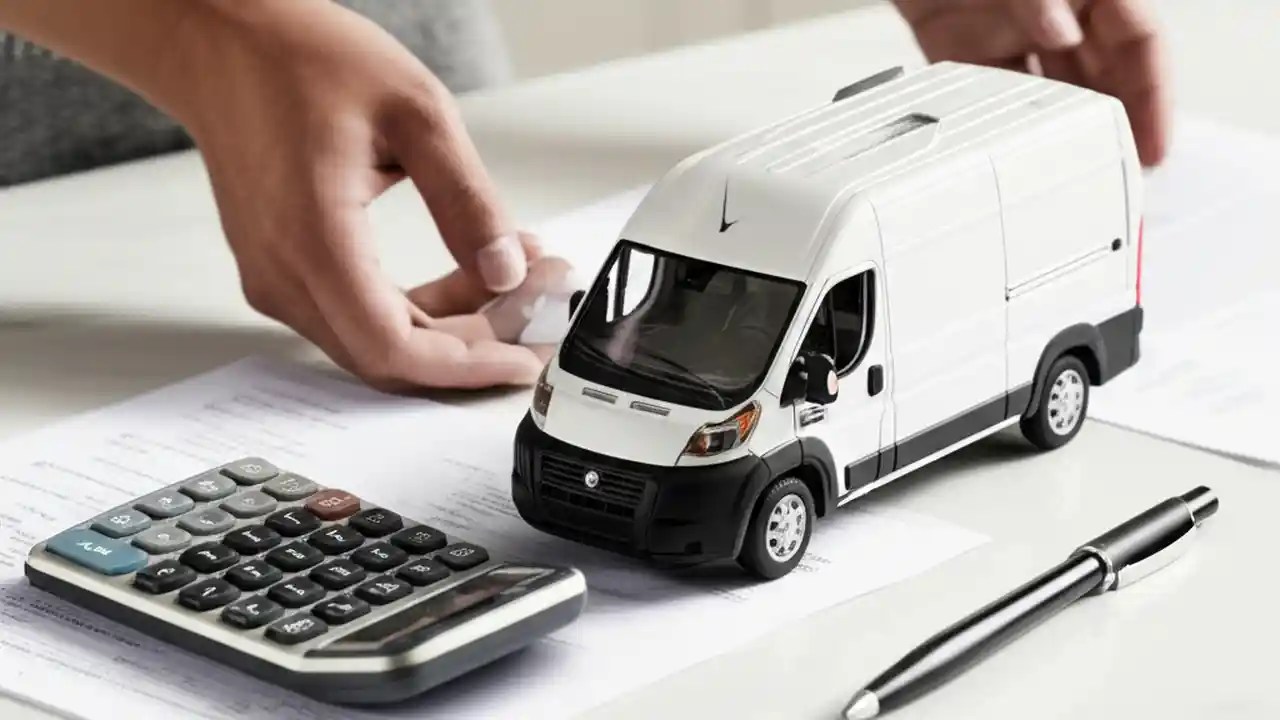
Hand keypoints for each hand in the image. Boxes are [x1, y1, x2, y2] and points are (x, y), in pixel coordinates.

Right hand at [172, 1, 542, 390]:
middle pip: (390, 356)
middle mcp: (283, 275)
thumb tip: (505, 272)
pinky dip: (420, 306)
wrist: (224, 40)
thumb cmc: (305, 60)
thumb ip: (466, 201)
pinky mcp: (281, 270)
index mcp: (313, 240)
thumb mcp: (417, 113)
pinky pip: (358, 314)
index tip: (522, 362)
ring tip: (516, 277)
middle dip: (474, 345)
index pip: (395, 349)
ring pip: (377, 340)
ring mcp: (275, 278)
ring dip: (452, 323)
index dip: (466, 367)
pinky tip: (469, 269)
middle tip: (538, 312)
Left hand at [894, 0, 1168, 165]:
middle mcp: (1055, 7)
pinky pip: (975, 82)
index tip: (1151, 148)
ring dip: (1046, 126)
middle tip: (1106, 177)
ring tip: (1055, 168)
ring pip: (1036, 87)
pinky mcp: (951, 38)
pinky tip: (995, 143)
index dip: (1151, 98)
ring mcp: (1004, 24)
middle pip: (1095, 75)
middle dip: (1103, 126)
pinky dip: (983, 111)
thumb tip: (1059, 32)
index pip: (1139, 45)